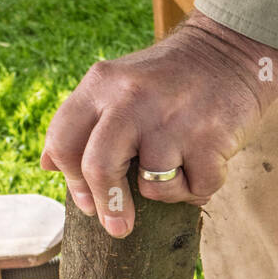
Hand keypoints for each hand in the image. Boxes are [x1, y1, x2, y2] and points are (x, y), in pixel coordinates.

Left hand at [41, 10, 277, 236]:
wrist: (231, 50)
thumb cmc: (168, 81)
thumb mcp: (117, 85)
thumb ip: (83, 122)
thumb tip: (46, 166)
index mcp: (102, 85)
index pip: (64, 142)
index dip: (71, 181)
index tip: (87, 203)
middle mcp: (132, 99)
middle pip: (99, 168)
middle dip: (107, 205)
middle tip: (118, 228)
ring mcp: (172, 120)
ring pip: (152, 187)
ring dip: (166, 191)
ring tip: (178, 165)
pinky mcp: (209, 139)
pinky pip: (195, 189)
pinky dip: (199, 187)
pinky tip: (204, 161)